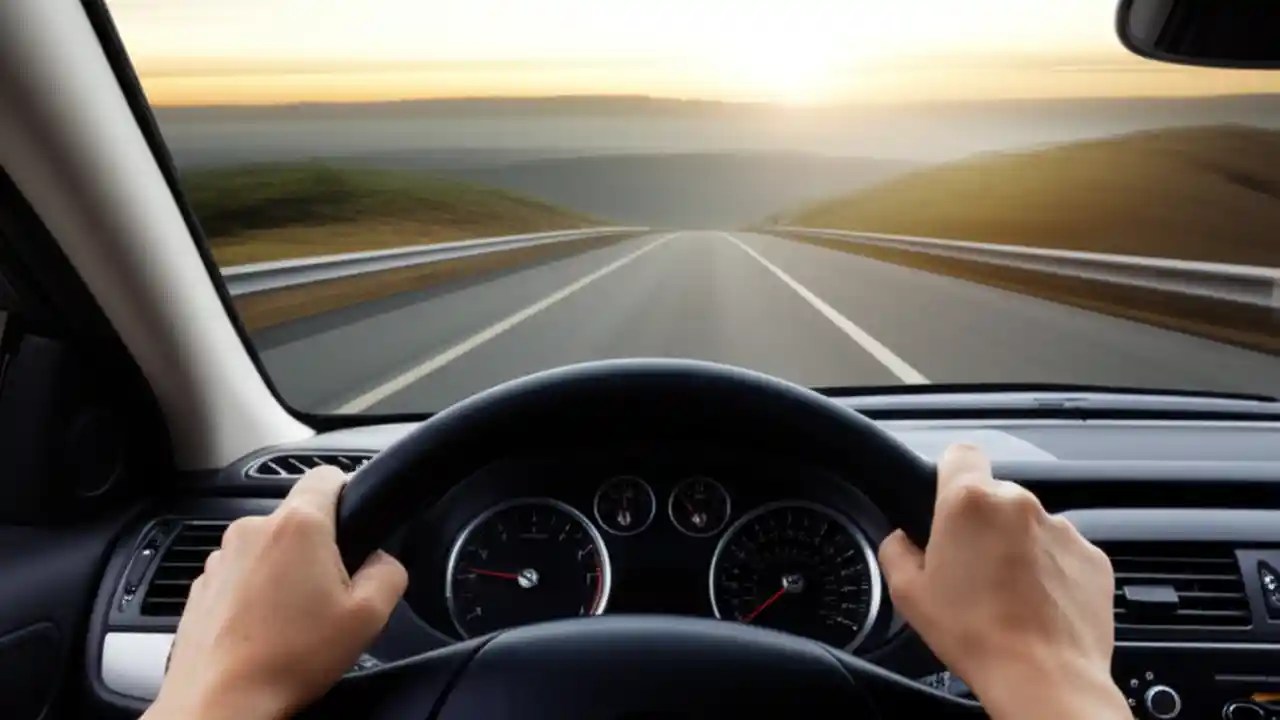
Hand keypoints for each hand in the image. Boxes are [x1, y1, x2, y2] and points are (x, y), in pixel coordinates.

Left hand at [144, 466, 407, 719]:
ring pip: (269, 549)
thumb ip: (389, 572)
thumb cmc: (288, 660)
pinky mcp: (202, 586)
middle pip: (300, 518)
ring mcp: (221, 558)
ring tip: (295, 621)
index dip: (349, 492)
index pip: (328, 474)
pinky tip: (267, 631)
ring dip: (284, 573)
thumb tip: (382, 562)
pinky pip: (241, 576)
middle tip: (331, 595)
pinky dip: (256, 595)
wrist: (221, 703)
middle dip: (320, 548)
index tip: (355, 522)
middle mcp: (253, 530)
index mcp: (298, 526)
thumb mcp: (369, 617)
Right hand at [878, 444, 1126, 719]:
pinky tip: (1037, 605)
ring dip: (1018, 548)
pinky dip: (1051, 571)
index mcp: (969, 502)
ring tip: (1007, 596)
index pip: (959, 453)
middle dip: (983, 525)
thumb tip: (903, 540)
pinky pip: (1063, 552)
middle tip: (970, 570)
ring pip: (1030, 526)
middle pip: (995, 497)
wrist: (1043, 677)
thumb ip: (896, 550)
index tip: (946, 500)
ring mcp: (1062, 529)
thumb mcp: (908, 593)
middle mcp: (1019, 504)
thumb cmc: (975, 635)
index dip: (949, 474)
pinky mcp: (1093, 557)